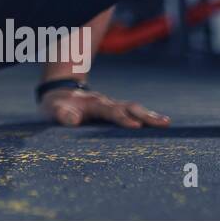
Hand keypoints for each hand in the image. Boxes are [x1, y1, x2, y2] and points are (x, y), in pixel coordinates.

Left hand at [40, 88, 169, 128]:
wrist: (58, 95)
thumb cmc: (56, 107)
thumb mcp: (53, 110)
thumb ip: (61, 114)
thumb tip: (72, 119)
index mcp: (91, 103)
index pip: (109, 111)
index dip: (121, 118)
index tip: (135, 125)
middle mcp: (105, 103)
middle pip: (127, 107)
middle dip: (145, 115)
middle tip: (163, 123)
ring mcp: (111, 107)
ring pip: (132, 109)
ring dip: (149, 116)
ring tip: (166, 123)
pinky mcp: (114, 113)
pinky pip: (133, 115)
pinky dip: (147, 118)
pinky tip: (162, 124)